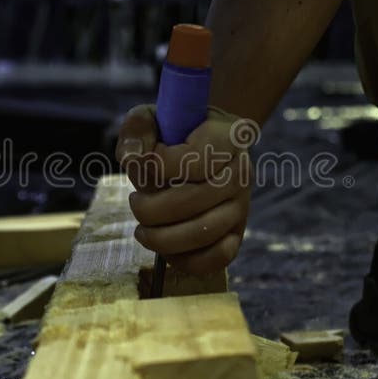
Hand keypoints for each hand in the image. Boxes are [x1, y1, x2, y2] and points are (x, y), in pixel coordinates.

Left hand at [115, 105, 254, 273]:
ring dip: (162, 237)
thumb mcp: (152, 118)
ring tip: (143, 229)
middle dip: (151, 208)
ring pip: (204, 232)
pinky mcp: (237, 233)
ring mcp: (242, 204)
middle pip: (196, 200)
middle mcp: (241, 171)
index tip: (143, 162)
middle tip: (135, 201)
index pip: (195, 158)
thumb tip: (135, 159)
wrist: (204, 146)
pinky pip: (219, 259)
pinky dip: (186, 260)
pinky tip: (165, 248)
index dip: (159, 165)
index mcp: (228, 136)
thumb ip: (138, 129)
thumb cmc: (174, 133)